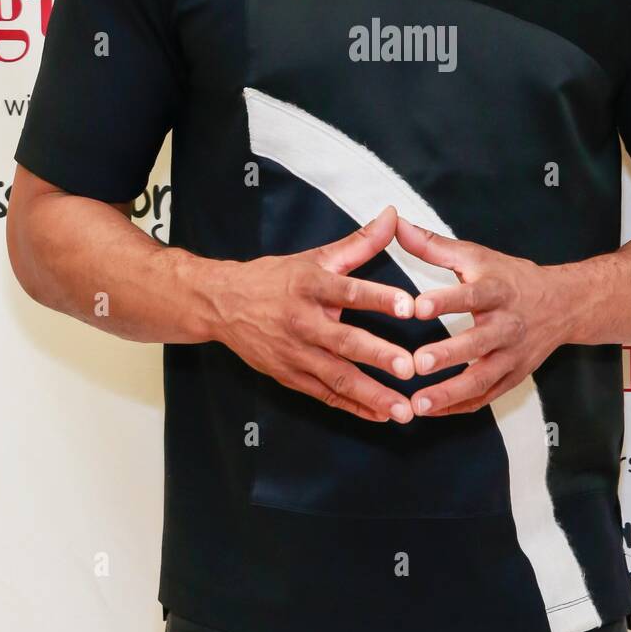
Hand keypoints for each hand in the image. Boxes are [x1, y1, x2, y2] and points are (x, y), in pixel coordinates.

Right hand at [212, 205, 416, 423]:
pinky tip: (380, 415)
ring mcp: (295, 353)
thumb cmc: (275, 278)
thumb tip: (393, 216)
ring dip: (372, 394)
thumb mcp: (315, 257)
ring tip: (403, 409)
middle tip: (409, 367)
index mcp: (310, 286)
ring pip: (336, 377)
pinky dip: (353, 407)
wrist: (221, 304)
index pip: (349, 291)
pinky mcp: (289, 376)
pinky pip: (325, 395)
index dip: (379, 298)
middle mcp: (303, 321)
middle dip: (378, 356)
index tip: (409, 307)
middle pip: (344, 340)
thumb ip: (360, 242)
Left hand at [395, 216, 569, 416]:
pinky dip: (459, 406)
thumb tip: (396, 223)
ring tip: (418, 403)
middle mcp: (507, 325)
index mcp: (497, 290)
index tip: (416, 306)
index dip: (445, 301)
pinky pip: (486, 397)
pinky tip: (432, 411)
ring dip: (450, 392)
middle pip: (478, 343)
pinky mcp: (513, 377)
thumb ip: (433, 245)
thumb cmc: (510, 277)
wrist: (563, 305)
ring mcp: (512, 355)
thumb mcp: (476, 256)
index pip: (471, 295)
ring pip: (482, 378)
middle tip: (417, 363)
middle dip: (448, 354)